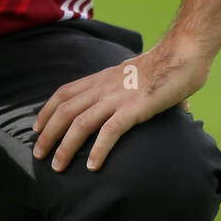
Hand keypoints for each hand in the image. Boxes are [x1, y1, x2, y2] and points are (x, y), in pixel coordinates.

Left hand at [31, 39, 210, 172]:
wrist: (183, 54)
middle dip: (48, 135)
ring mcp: (117, 97)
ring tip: (58, 167)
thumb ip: (133, 90)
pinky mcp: (134, 108)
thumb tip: (151, 107)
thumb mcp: (135, 75)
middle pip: (64, 111)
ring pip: (80, 124)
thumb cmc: (166, 65)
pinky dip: (98, 150)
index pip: (64, 93)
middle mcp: (103, 87)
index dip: (46, 111)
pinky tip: (92, 167)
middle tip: (39, 154)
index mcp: (101, 78)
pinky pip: (109, 131)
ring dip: (65, 147)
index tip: (37, 128)